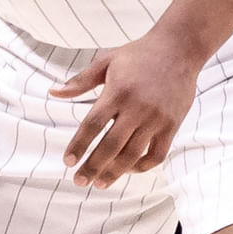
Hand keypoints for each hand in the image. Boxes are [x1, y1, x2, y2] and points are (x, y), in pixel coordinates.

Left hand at [54, 33, 202, 187]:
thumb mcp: (105, 62)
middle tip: (79, 181)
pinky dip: (142, 166)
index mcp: (117, 92)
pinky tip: (127, 170)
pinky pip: (157, 154)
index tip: (68, 161)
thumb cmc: (138, 55)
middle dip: (93, 166)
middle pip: (111, 145)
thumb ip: (79, 81)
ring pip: (133, 154)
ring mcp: (157, 119)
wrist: (179, 50)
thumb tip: (53, 92)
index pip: (93, 124)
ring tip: (99, 184)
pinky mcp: (172, 125)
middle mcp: (137, 108)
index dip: (79, 145)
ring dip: (115, 172)